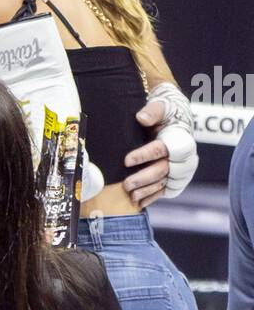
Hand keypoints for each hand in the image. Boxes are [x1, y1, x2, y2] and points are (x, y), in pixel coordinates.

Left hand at [125, 86, 198, 206]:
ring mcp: (180, 169)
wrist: (176, 118)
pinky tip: (140, 203)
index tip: (126, 160)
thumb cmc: (166, 112)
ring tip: (131, 196)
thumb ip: (153, 111)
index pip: (162, 150)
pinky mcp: (176, 177)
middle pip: (163, 170)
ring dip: (148, 191)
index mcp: (180, 139)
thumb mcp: (161, 106)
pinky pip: (166, 190)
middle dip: (144, 178)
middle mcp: (183, 157)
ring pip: (164, 183)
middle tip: (126, 184)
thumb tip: (141, 118)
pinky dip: (153, 197)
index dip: (144, 155)